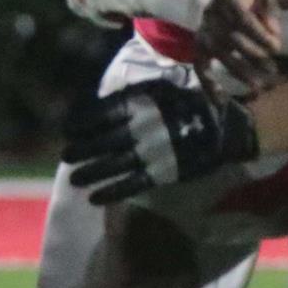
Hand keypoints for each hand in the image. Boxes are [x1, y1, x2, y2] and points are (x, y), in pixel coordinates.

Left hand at [62, 80, 259, 205]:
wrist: (222, 126)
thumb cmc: (190, 102)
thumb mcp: (161, 89)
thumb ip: (134, 96)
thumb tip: (105, 100)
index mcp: (140, 104)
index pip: (102, 114)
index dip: (83, 124)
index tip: (68, 131)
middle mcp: (141, 127)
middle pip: (103, 141)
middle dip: (82, 150)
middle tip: (65, 156)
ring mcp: (150, 151)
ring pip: (113, 164)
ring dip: (91, 172)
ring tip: (75, 179)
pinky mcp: (161, 171)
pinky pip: (132, 184)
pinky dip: (112, 192)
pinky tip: (94, 198)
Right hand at [197, 0, 282, 90]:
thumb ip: (271, 12)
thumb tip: (275, 35)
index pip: (243, 19)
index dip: (259, 34)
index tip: (277, 48)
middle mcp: (211, 15)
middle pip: (231, 38)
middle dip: (254, 56)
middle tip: (272, 70)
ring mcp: (202, 32)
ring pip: (219, 54)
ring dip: (239, 72)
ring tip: (258, 88)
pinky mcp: (198, 47)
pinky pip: (200, 67)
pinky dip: (208, 85)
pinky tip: (221, 101)